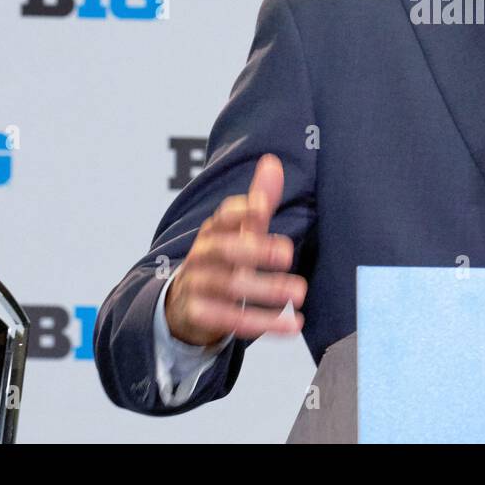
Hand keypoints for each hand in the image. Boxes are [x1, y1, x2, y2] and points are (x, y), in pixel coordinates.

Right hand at [164, 154, 305, 345]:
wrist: (185, 302)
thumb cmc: (222, 258)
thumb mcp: (239, 229)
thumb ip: (259, 199)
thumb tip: (272, 161)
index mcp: (215, 230)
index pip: (223, 216)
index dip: (240, 211)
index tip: (261, 207)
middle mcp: (203, 255)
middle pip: (224, 250)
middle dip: (254, 250)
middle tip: (287, 254)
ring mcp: (197, 285)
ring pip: (229, 286)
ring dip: (265, 290)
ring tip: (299, 292)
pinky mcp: (200, 314)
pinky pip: (230, 319)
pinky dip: (262, 322)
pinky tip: (291, 324)